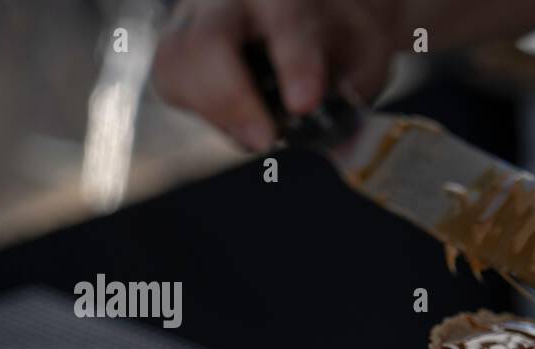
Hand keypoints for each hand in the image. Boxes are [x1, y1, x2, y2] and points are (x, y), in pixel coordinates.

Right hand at [153, 0, 397, 150]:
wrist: (318, 12)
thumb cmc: (338, 35)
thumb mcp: (364, 58)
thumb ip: (353, 95)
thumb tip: (344, 149)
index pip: (286, 20)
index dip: (294, 63)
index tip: (304, 104)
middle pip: (206, 41)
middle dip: (231, 98)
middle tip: (266, 138)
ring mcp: (196, 16)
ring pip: (175, 63)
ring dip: (214, 111)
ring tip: (261, 134)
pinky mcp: (177, 44)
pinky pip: (170, 81)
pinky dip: (205, 111)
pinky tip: (242, 118)